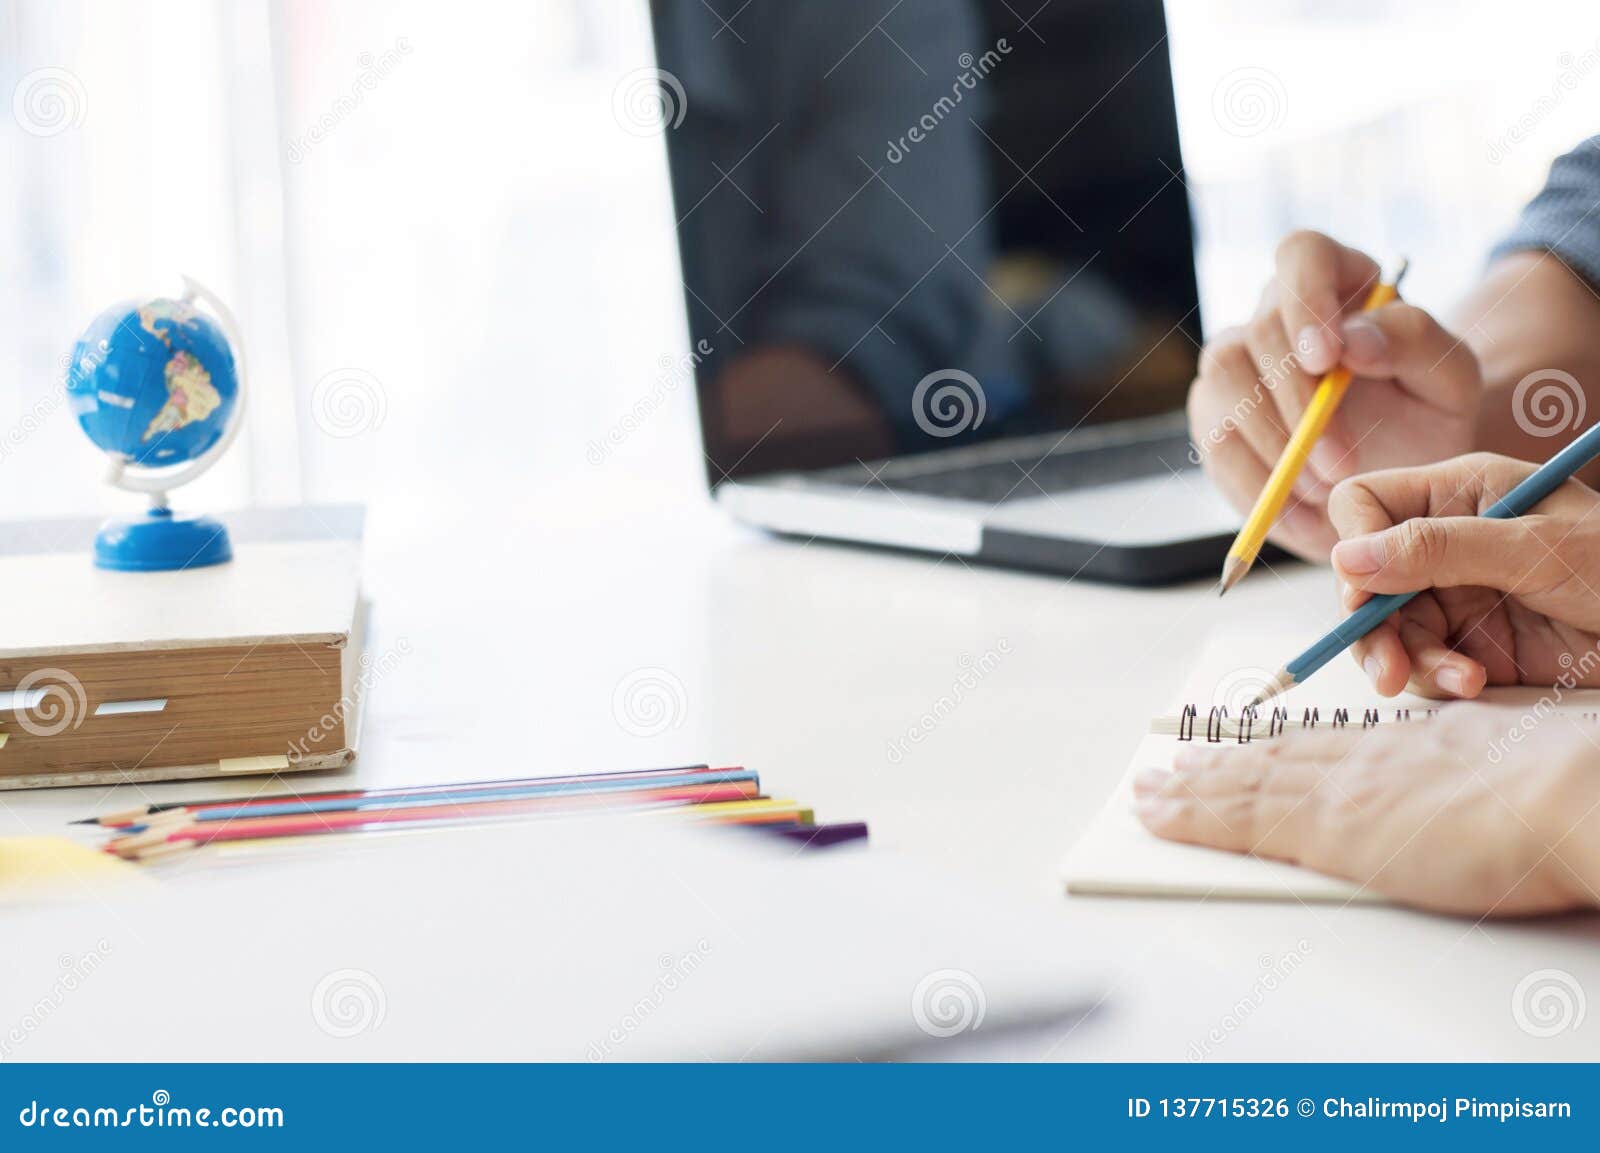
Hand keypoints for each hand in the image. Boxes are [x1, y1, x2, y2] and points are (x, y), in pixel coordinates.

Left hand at [1134, 708, 1599, 915]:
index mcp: (1418, 742)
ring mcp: (1341, 789)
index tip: (1253, 747)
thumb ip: (1483, 768)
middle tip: (1177, 767)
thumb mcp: (1522, 758)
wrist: (1571, 793)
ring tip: (1153, 791)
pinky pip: (1237, 820)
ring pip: (1245, 784)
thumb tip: (1486, 783)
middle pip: (1276, 759)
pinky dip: (1190, 815)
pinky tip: (1160, 815)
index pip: (1332, 745)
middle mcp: (1369, 757)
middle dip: (1222, 765)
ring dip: (1192, 788)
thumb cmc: (1570, 783)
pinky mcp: (1326, 828)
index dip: (1283, 746)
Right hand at [1186, 231, 1482, 560]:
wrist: (1401, 472)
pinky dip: (1256, 487)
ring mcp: (1234, 365)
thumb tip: (1352, 339)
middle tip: (1342, 465)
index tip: (1327, 358)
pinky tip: (1302, 514)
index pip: (1301, 256)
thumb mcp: (1451, 379)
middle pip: (1257, 334)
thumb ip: (1413, 342)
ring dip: (1274, 448)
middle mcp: (1273, 314)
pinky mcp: (1214, 420)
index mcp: (1336, 280)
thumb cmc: (1429, 415)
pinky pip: (1214, 446)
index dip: (1305, 300)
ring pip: (1222, 386)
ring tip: (1327, 492)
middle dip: (1298, 406)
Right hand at [1329, 453, 1599, 697]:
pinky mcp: (1472, 646)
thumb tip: (1348, 559)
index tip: (1363, 594)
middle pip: (1366, 580)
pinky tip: (1477, 683)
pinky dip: (1438, 680)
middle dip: (1373, 626)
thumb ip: (1440, 549)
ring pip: (1388, 630)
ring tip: (1458, 680)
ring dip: (1409, 660)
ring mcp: (1457, 596)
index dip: (1355, 546)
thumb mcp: (1536, 550)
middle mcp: (1447, 542)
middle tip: (1389, 668)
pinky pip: (1423, 665)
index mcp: (1460, 493)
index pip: (1366, 506)